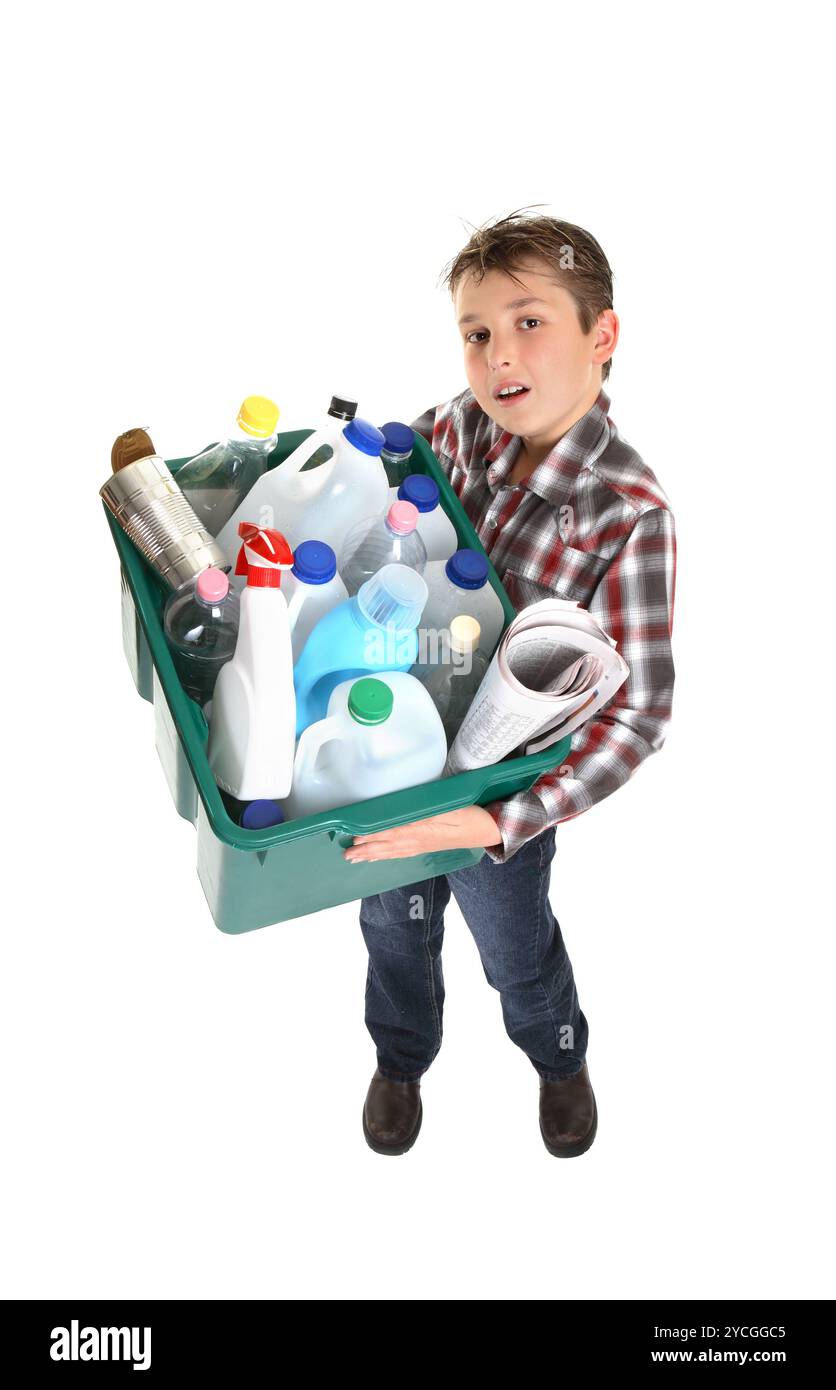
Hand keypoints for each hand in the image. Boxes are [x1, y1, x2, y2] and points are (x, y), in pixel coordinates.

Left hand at [344, 806, 501, 862]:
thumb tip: (405, 814)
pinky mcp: (426, 846)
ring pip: (392, 851)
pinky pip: (401, 853)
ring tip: (355, 859)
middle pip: (387, 845)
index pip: (391, 832)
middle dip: (365, 850)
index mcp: (422, 829)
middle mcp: (419, 839)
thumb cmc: (471, 816)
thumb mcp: (451, 809)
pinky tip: (379, 857)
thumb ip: (428, 812)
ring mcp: (422, 845)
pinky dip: (387, 856)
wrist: (489, 829)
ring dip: (372, 855)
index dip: (372, 836)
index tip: (355, 838)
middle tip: (346, 855)